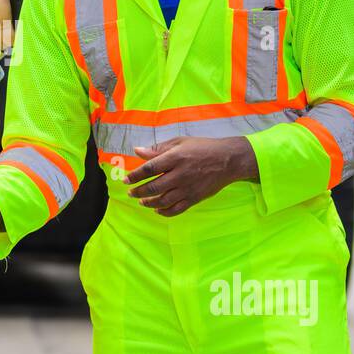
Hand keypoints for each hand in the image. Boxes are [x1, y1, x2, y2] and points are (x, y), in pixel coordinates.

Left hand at [123, 137, 257, 216]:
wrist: (228, 160)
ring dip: (149, 203)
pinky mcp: (195, 198)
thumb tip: (137, 151)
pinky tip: (158, 209)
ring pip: (163, 200)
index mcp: (175, 157)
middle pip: (154, 187)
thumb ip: (157, 148)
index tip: (126, 180)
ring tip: (142, 201)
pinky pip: (177, 209)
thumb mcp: (179, 142)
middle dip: (138, 192)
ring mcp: (188, 188)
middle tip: (130, 193)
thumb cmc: (202, 148)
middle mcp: (180, 174)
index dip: (135, 176)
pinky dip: (165, 212)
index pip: (149, 168)